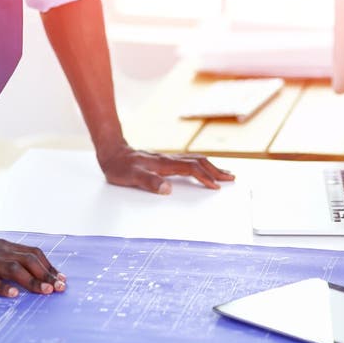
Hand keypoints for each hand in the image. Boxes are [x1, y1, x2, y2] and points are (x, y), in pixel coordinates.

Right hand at [0, 234, 66, 297]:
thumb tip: (32, 271)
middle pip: (28, 261)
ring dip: (31, 280)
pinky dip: (1, 286)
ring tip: (44, 292)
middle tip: (59, 290)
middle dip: (46, 275)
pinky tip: (13, 295)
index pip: (33, 254)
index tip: (62, 281)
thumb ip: (9, 258)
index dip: (49, 267)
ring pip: (12, 268)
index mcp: (5, 246)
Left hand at [100, 145, 234, 194]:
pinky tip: (203, 169)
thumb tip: (168, 189)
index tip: (217, 187)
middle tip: (231, 178)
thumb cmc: (120, 167)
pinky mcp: (165, 160)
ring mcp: (167, 159)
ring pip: (195, 160)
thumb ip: (149, 182)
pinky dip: (201, 165)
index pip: (190, 169)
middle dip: (216, 170)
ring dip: (211, 166)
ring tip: (224, 173)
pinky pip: (188, 161)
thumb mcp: (131, 177)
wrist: (111, 152)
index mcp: (164, 164)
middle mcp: (168, 159)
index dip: (204, 177)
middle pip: (198, 162)